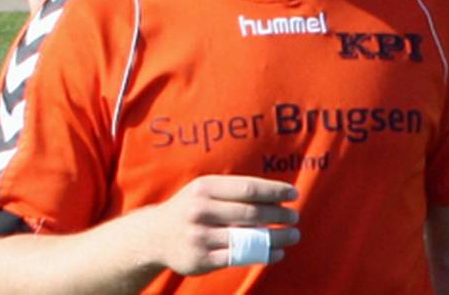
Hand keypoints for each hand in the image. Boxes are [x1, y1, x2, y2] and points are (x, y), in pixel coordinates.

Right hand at [128, 175, 299, 276]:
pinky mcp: (203, 259)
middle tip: (295, 217)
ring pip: (249, 238)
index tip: (293, 194)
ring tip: (292, 236)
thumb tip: (277, 195)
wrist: (154, 236)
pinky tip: (276, 251)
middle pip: (251, 213)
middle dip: (279, 215)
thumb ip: (233, 191)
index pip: (247, 189)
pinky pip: (241, 257)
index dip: (274, 191)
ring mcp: (201, 237)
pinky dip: (264, 255)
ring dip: (277, 237)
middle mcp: (200, 211)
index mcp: (203, 188)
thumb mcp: (202, 191)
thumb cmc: (189, 208)